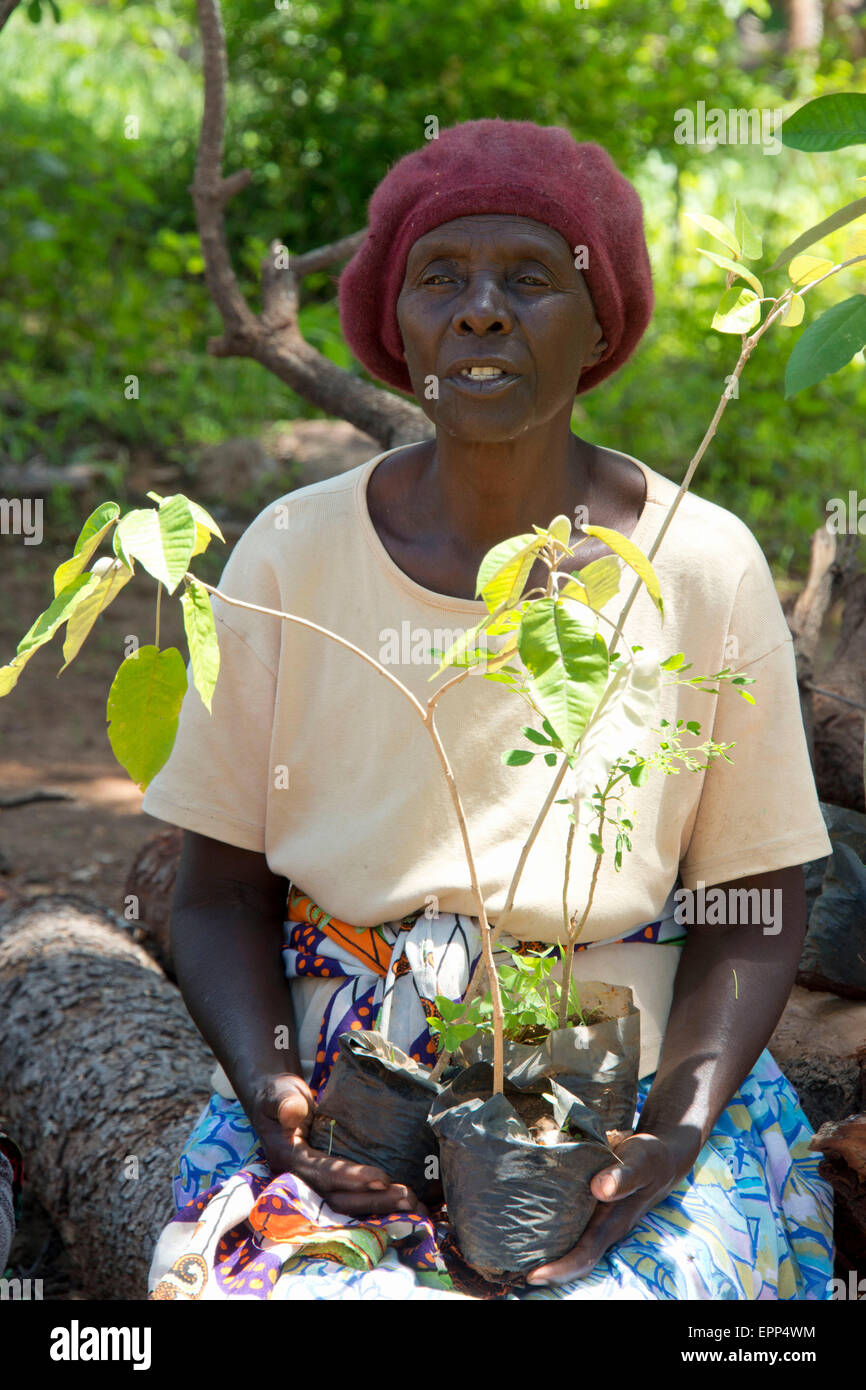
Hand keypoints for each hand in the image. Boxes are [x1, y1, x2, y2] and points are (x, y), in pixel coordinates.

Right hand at [246, 1073, 425, 1218]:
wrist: (276, 1106)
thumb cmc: (280, 1098)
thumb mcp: (280, 1095)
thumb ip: (285, 1103)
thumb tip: (292, 1113)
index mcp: (290, 1160)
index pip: (323, 1175)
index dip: (351, 1179)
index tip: (382, 1178)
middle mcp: (303, 1181)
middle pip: (338, 1201)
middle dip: (373, 1201)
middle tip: (407, 1197)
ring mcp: (317, 1186)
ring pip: (349, 1207)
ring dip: (381, 1208)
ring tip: (413, 1205)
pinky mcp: (331, 1185)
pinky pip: (354, 1201)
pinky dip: (379, 1206)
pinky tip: (405, 1205)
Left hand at [525, 1129, 698, 1286]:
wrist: (662, 1157)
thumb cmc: (651, 1159)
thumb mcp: (641, 1160)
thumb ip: (623, 1175)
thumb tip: (600, 1189)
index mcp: (613, 1223)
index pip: (584, 1256)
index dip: (559, 1269)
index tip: (532, 1274)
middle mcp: (603, 1229)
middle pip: (572, 1259)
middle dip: (545, 1268)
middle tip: (510, 1264)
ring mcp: (598, 1222)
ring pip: (569, 1246)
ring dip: (544, 1253)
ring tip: (511, 1249)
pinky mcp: (592, 1211)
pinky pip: (569, 1229)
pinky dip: (550, 1234)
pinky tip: (528, 1224)